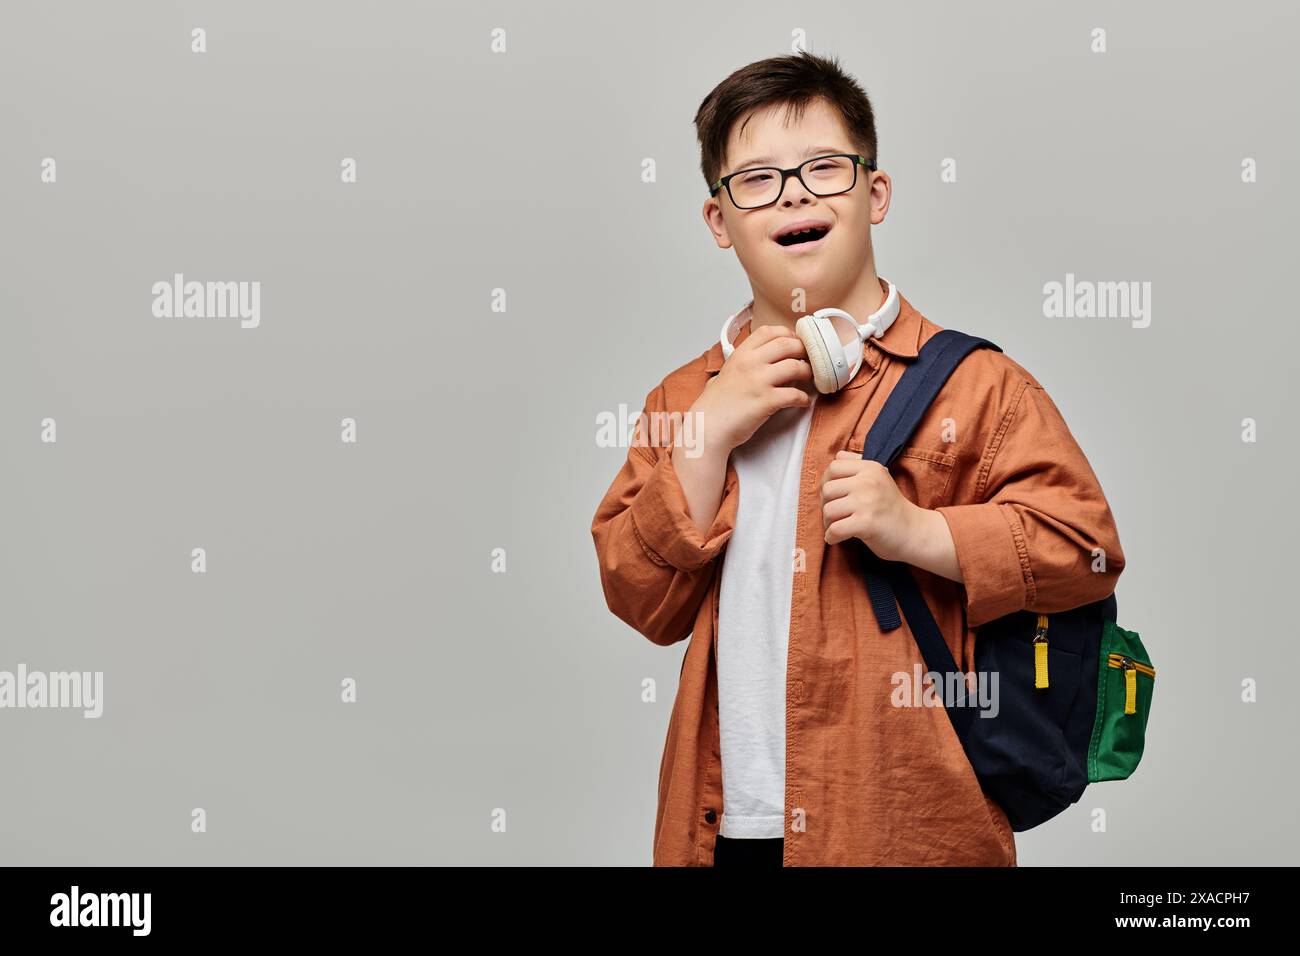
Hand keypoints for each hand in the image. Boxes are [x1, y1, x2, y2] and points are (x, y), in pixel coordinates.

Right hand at [691, 323, 812, 452]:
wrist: (707, 428)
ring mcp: (759, 381)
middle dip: (803, 351)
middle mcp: (750, 363)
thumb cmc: (714, 406)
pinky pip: (795, 394)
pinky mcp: (767, 401)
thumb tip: (749, 364)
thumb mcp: (723, 375)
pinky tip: (803, 401)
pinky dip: (804, 398)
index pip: (769, 331)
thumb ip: (738, 365)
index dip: (787, 334)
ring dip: (808, 372)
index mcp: (740, 354)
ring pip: (796, 366)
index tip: (794, 342)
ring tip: (809, 379)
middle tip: (808, 359)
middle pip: (788, 344)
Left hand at [819, 449, 921, 560]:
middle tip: (835, 515)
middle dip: (825, 505)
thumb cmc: (891, 508)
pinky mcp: (866, 523)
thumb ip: (858, 465)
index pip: (833, 467)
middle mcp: (868, 481)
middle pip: (827, 489)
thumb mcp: (879, 478)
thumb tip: (837, 456)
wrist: (915, 532)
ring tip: (837, 527)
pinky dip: (831, 537)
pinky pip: (835, 529)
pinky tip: (836, 539)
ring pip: (828, 510)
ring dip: (828, 523)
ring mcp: (867, 502)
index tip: (833, 496)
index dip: (827, 482)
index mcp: (870, 468)